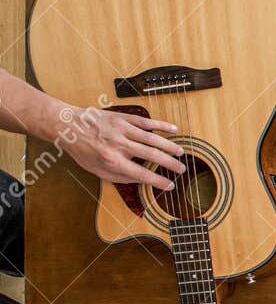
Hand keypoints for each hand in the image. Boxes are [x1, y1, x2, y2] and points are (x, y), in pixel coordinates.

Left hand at [55, 104, 184, 190]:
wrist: (67, 125)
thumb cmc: (81, 150)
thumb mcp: (96, 170)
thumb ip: (119, 176)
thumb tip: (141, 180)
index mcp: (112, 161)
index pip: (142, 174)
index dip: (159, 181)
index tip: (170, 185)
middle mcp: (119, 145)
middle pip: (152, 155)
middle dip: (170, 164)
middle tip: (181, 169)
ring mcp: (122, 130)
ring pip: (152, 138)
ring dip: (169, 146)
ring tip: (181, 153)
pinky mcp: (123, 118)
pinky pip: (146, 122)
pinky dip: (161, 125)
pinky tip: (173, 130)